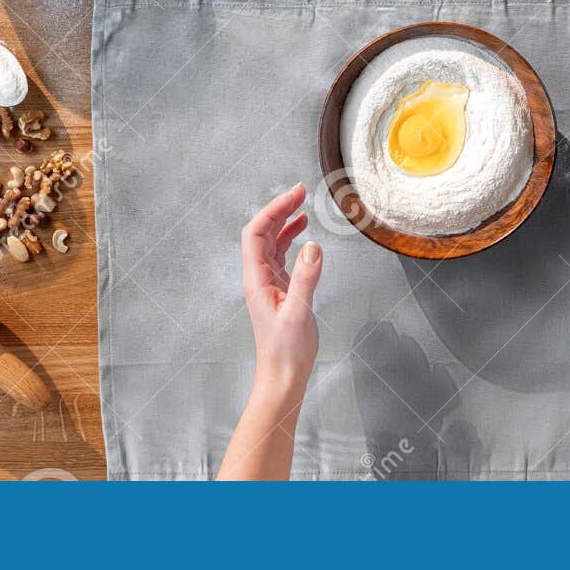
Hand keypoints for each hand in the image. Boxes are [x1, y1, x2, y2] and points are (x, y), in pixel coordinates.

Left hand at [240, 184, 321, 401]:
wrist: (283, 377)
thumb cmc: (286, 351)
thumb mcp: (299, 313)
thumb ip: (306, 278)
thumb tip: (314, 246)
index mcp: (256, 279)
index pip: (256, 234)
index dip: (273, 210)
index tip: (295, 195)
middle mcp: (259, 278)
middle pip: (262, 234)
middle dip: (279, 210)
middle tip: (301, 192)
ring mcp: (268, 284)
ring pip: (272, 244)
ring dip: (284, 222)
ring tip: (302, 206)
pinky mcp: (280, 291)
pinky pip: (281, 257)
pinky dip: (291, 240)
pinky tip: (303, 234)